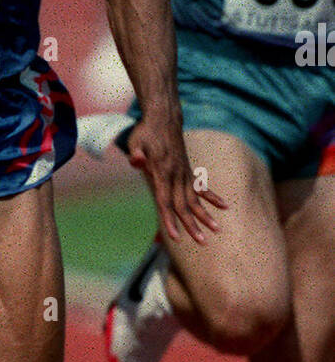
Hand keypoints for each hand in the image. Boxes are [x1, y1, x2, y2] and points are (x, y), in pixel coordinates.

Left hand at [127, 115, 226, 243]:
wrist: (163, 118)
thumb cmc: (146, 133)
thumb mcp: (136, 142)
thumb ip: (137, 154)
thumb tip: (136, 161)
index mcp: (163, 173)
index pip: (165, 201)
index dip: (169, 219)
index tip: (175, 237)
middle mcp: (176, 176)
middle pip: (184, 206)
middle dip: (192, 225)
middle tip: (202, 242)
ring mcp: (184, 174)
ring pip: (196, 200)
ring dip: (206, 216)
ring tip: (217, 231)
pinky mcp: (188, 171)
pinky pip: (202, 187)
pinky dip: (213, 197)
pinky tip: (225, 207)